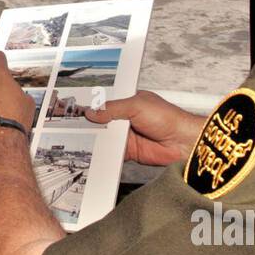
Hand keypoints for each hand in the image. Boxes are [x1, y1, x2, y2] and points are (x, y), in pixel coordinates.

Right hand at [83, 90, 207, 165]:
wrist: (182, 142)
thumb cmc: (167, 118)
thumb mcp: (136, 105)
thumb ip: (112, 109)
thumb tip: (92, 112)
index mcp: (127, 101)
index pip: (105, 102)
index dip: (92, 104)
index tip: (75, 108)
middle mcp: (125, 118)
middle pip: (101, 120)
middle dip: (90, 123)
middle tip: (72, 124)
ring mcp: (126, 135)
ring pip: (104, 136)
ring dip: (95, 138)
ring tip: (77, 138)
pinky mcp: (128, 150)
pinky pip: (111, 151)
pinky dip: (103, 152)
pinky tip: (92, 151)